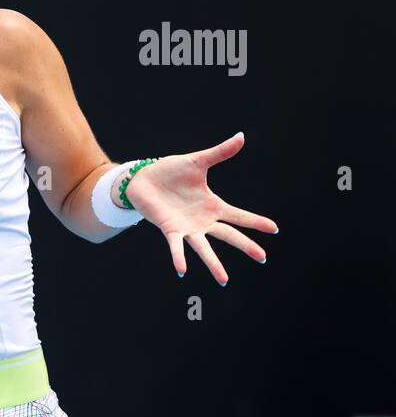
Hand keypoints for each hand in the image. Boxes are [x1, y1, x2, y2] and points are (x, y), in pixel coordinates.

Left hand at [120, 132, 278, 284]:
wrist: (142, 178)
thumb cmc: (170, 172)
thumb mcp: (198, 161)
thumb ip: (220, 153)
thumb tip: (242, 136)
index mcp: (212, 205)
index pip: (239, 215)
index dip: (255, 221)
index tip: (274, 229)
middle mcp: (202, 220)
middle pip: (228, 235)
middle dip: (245, 246)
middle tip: (262, 258)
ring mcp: (186, 227)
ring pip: (203, 247)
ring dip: (213, 263)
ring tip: (224, 280)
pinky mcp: (168, 228)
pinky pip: (175, 246)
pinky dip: (179, 257)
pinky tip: (182, 271)